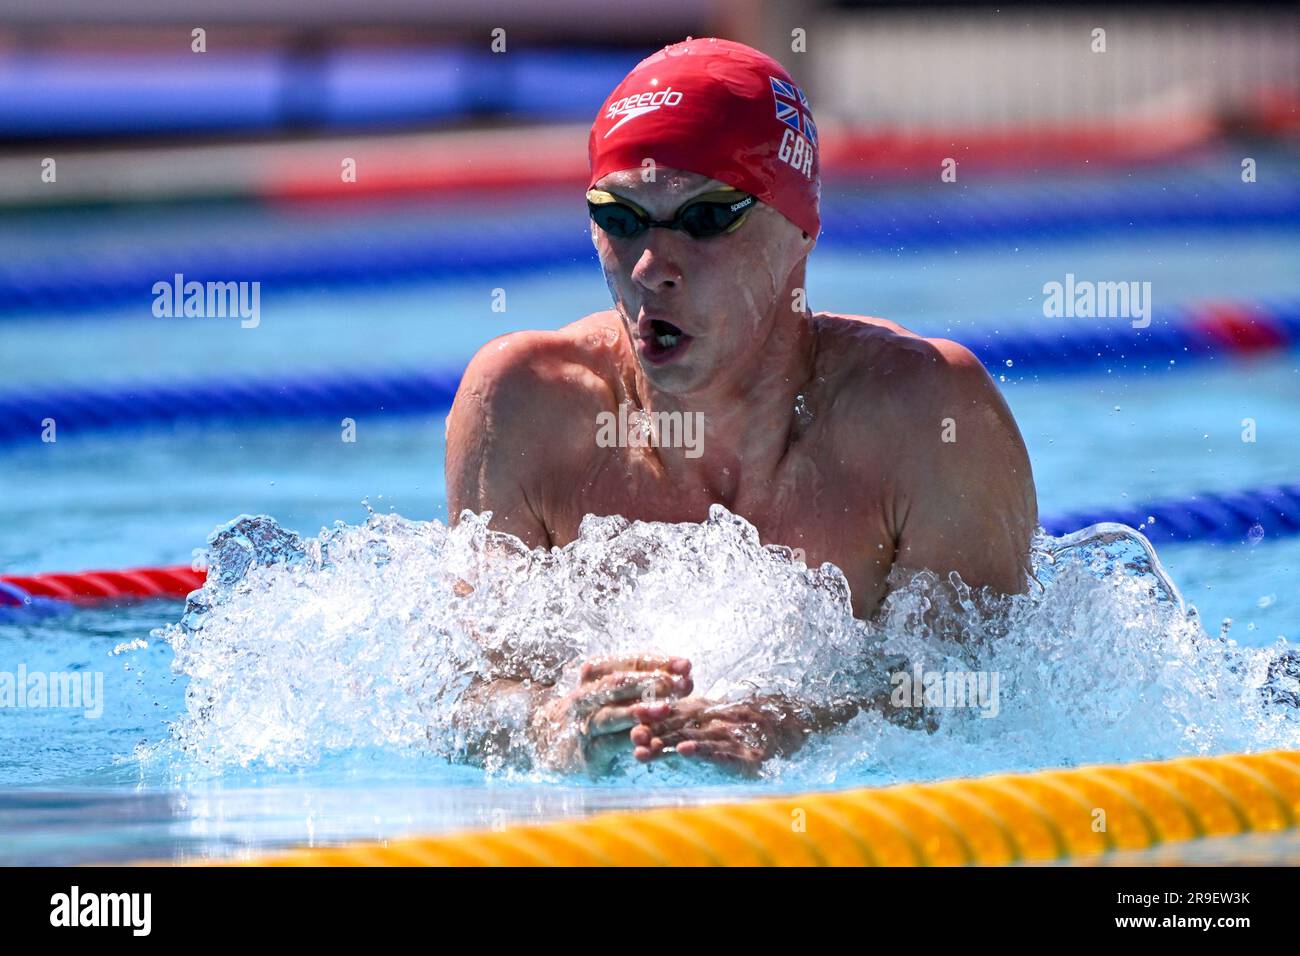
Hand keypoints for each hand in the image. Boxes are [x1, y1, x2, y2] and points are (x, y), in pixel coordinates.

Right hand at [527, 654, 692, 771]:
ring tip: (664, 709)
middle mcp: (587, 694)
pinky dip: (629, 743)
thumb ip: (650, 681)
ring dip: (638, 711)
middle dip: (653, 683)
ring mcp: (584, 722)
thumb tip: (687, 672)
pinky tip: (651, 743)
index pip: (631, 662)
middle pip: (620, 684)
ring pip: (610, 714)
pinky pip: (609, 745)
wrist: (553, 742)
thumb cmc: (599, 710)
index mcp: (597, 671)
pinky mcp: (587, 751)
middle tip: (682, 685)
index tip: (686, 665)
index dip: (660, 662)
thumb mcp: (618, 691)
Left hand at [629, 694, 811, 773]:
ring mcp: (737, 733)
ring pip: (698, 736)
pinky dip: (705, 750)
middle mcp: (723, 718)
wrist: (806, 721)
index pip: (680, 712)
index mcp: (715, 710)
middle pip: (684, 724)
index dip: (657, 716)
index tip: (632, 720)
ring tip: (647, 748)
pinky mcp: (752, 751)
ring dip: (670, 741)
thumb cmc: (766, 722)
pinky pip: (725, 750)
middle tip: (632, 737)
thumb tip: (675, 732)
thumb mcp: (731, 718)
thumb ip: (706, 720)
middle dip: (656, 731)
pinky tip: (686, 752)